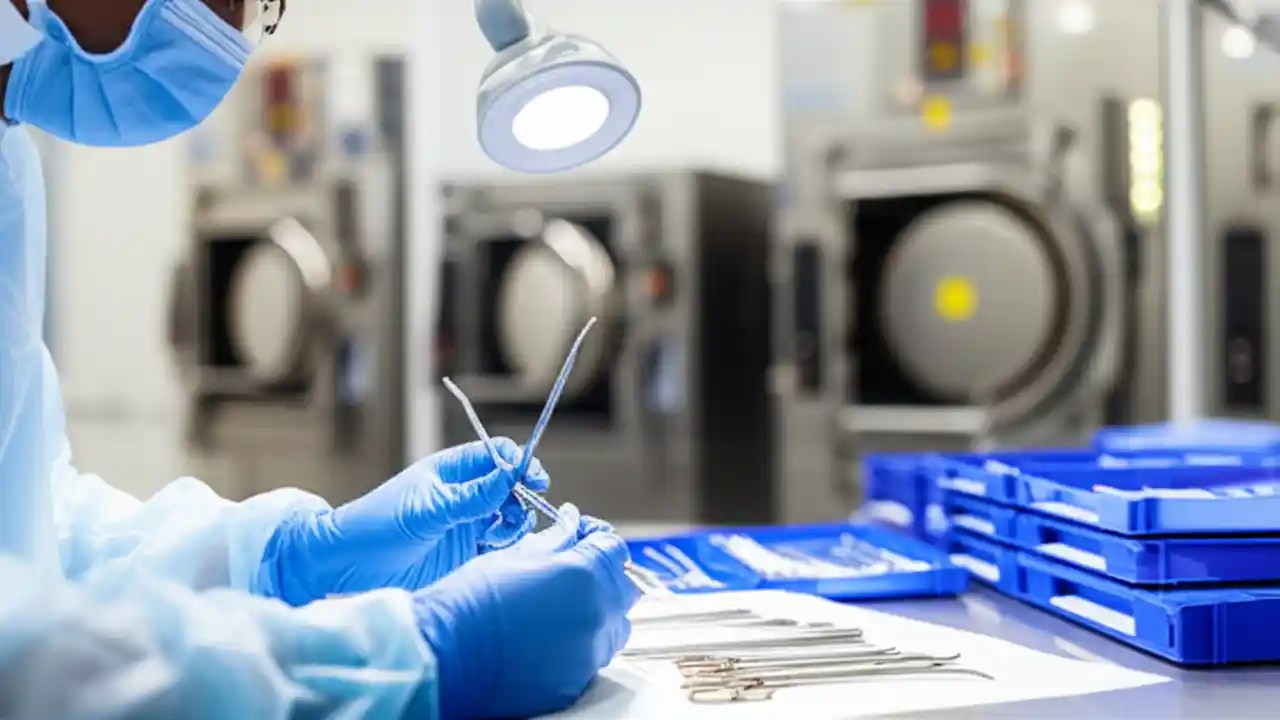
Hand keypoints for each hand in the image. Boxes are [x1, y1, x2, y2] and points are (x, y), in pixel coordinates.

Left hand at [255, 439, 549, 605]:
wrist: (348, 565)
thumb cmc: (379, 525)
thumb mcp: (429, 509)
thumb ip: (474, 495)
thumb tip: (513, 472)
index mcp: (452, 470)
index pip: (497, 455)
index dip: (519, 463)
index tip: (534, 479)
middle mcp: (463, 494)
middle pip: (510, 486)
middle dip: (522, 497)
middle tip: (519, 515)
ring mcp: (466, 523)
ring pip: (509, 516)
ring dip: (515, 523)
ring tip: (497, 536)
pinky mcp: (465, 552)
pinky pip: (499, 544)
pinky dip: (506, 546)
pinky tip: (495, 550)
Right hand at [414, 507, 639, 719]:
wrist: (446, 654)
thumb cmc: (471, 600)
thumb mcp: (515, 555)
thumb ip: (556, 540)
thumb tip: (571, 525)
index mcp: (584, 574)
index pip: (615, 548)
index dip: (599, 538)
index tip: (583, 539)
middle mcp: (597, 614)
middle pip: (624, 589)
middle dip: (605, 576)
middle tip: (575, 574)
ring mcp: (589, 652)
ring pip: (615, 627)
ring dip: (598, 613)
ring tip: (560, 611)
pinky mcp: (576, 682)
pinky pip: (593, 657)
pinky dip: (580, 646)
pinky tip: (547, 640)